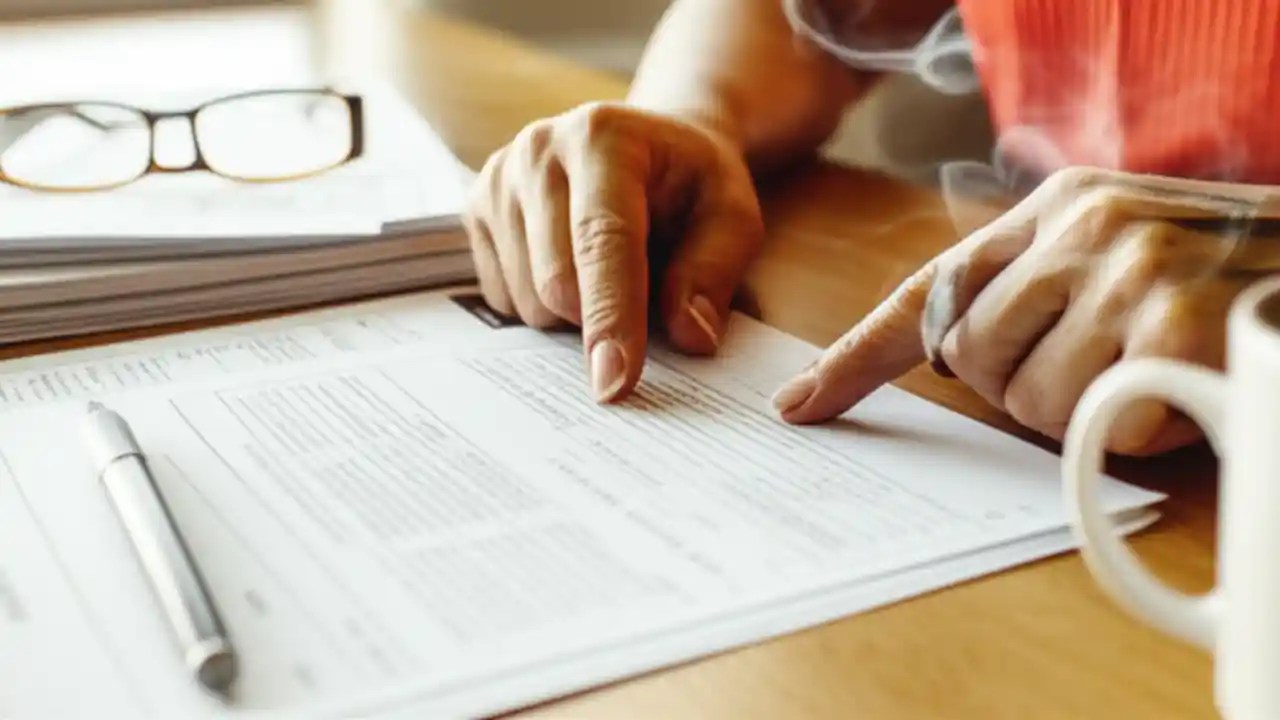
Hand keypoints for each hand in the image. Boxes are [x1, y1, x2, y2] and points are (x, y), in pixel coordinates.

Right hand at [464, 102, 763, 402]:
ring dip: (575, 315)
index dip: (610, 316)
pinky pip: (504, 300)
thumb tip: (688, 336)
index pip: (602, 241)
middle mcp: (539, 150)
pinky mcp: (475, 209)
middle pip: (556, 283)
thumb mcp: (732, 216)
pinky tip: (572, 266)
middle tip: (648, 294)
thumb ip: (714, 272)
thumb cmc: (692, 185)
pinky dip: (546, 305)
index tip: (615, 383)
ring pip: (528, 302)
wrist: (650, 146)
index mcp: (604, 138)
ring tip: (609, 269)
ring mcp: (498, 179)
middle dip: (602, 319)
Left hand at [773, 167, 1279, 454]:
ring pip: (1027, 401)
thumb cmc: (1215, 272)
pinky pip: (1098, 427)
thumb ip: (1037, 286)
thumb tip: (951, 357)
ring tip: (1144, 374)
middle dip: (1018, 387)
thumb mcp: (1119, 249)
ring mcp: (1129, 272)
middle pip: (968, 358)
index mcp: (1056, 207)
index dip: (856, 355)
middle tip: (1093, 367)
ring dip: (1079, 415)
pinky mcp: (1171, 330)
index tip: (799, 404)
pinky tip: (1178, 391)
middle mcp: (1083, 227)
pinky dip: (1134, 432)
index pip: (930, 288)